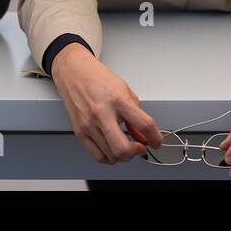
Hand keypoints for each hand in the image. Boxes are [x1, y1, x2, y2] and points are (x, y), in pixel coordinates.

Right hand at [50, 43, 161, 164]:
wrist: (74, 72)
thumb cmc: (98, 78)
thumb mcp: (124, 90)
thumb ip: (135, 114)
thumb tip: (142, 135)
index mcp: (118, 100)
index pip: (143, 125)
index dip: (155, 138)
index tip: (156, 142)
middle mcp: (102, 114)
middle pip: (123, 148)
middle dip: (136, 152)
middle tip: (140, 147)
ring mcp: (89, 125)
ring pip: (111, 156)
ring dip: (124, 155)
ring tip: (126, 146)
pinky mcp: (80, 132)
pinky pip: (98, 156)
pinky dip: (109, 158)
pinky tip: (113, 149)